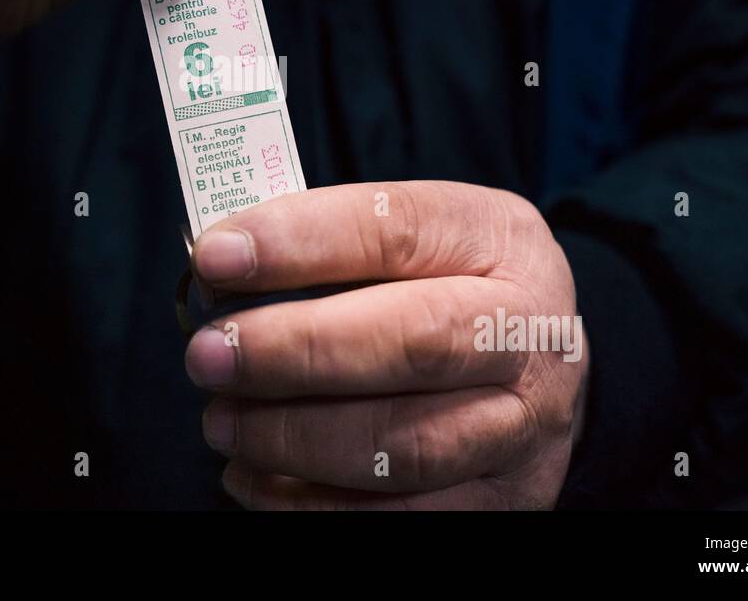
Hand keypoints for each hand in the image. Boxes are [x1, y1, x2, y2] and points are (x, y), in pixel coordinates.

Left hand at [184, 181, 590, 509]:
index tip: (216, 258)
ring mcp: (521, 427)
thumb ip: (330, 246)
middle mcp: (524, 333)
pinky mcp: (500, 502)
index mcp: (497, 240)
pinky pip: (401, 519)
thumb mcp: (415, 240)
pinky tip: (253, 478)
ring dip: (293, 438)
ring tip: (221, 422)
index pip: (397, 228)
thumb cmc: (446, 289)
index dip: (300, 241)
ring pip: (407, 446)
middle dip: (295, 350)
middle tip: (208, 355)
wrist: (539, 371)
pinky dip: (312, 507)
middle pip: (414, 341)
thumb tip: (221, 271)